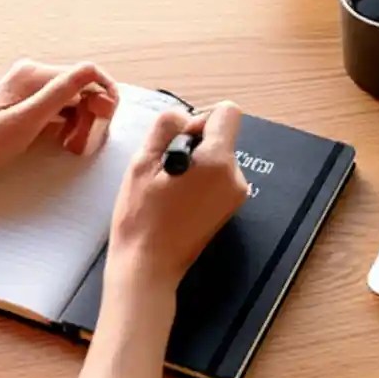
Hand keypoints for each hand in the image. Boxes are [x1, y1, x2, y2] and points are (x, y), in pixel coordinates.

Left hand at [0, 60, 118, 197]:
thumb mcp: (26, 121)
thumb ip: (61, 93)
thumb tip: (93, 70)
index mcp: (33, 74)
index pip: (89, 74)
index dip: (104, 98)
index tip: (103, 125)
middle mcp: (32, 75)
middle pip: (82, 88)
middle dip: (92, 114)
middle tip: (81, 144)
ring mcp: (27, 90)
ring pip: (73, 101)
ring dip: (81, 123)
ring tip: (71, 147)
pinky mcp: (23, 106)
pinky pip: (59, 110)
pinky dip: (67, 126)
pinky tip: (62, 143)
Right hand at [106, 102, 248, 290]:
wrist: (149, 265)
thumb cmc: (141, 216)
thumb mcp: (142, 163)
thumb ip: (165, 128)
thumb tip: (182, 114)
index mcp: (218, 162)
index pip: (228, 112)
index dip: (200, 118)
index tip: (179, 141)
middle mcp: (236, 176)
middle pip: (222, 135)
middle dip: (195, 143)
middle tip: (166, 170)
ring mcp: (237, 194)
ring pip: (218, 156)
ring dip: (196, 163)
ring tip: (169, 188)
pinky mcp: (231, 207)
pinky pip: (219, 176)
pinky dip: (201, 179)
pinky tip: (178, 198)